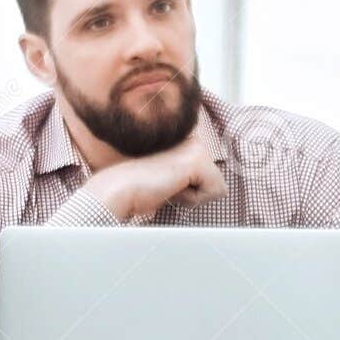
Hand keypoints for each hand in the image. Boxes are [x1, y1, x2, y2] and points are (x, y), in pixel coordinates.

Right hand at [83, 133, 225, 219]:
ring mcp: (197, 147)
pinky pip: (215, 192)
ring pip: (218, 188)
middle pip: (217, 183)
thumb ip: (189, 180)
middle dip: (194, 194)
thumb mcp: (172, 181)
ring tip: (168, 187)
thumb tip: (215, 191)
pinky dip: (194, 199)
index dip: (191, 192)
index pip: (210, 180)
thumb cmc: (140, 190)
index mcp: (188, 143)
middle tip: (167, 187)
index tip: (166, 186)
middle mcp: (195, 139)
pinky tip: (171, 188)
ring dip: (193, 197)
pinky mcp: (198, 159)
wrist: (121, 188)